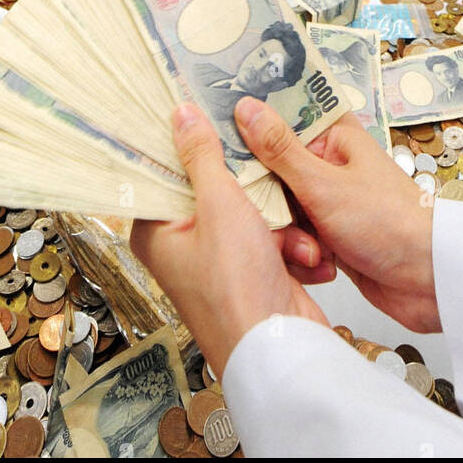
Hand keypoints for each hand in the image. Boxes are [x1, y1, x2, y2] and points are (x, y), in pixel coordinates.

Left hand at [130, 104, 331, 378]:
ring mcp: (221, 260)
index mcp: (158, 231)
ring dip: (281, 222)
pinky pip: (273, 236)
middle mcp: (184, 246)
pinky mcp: (253, 270)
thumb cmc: (236, 290)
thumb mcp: (220, 205)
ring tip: (291, 241)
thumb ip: (204, 156)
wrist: (281, 350)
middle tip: (265, 178)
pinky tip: (304, 259)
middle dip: (253, 190)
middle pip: (217, 186)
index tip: (211, 112)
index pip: (167, 171)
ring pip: (252, 209)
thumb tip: (182, 115)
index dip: (192, 143)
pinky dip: (292, 244)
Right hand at [233, 97, 439, 333]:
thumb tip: (245, 108)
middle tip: (275, 215)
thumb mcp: (324, 184)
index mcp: (334, 135)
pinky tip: (314, 263)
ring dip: (286, 231)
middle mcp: (329, 162)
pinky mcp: (328, 232)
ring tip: (312, 249)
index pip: (280, 116)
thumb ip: (280, 149)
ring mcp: (327, 199)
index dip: (248, 125)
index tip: (215, 132)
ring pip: (278, 205)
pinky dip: (297, 250)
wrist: (429, 281)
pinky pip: (293, 234)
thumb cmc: (389, 223)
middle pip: (271, 167)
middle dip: (266, 196)